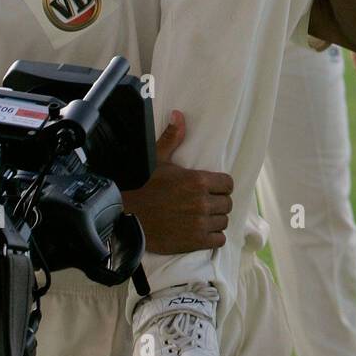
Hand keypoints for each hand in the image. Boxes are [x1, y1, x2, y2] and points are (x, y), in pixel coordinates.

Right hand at [121, 112, 232, 252]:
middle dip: (218, 203)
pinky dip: (214, 237)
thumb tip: (179, 114)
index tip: (212, 189)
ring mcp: (200, 223)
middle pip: (227, 203)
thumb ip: (172, 138)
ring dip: (216, 220)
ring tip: (203, 218)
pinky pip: (219, 240)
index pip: (227, 183)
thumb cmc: (144, 188)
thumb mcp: (158, 160)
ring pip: (223, 221)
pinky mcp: (195, 241)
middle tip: (206, 204)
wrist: (127, 218)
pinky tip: (203, 232)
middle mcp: (202, 202)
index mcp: (198, 180)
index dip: (221, 186)